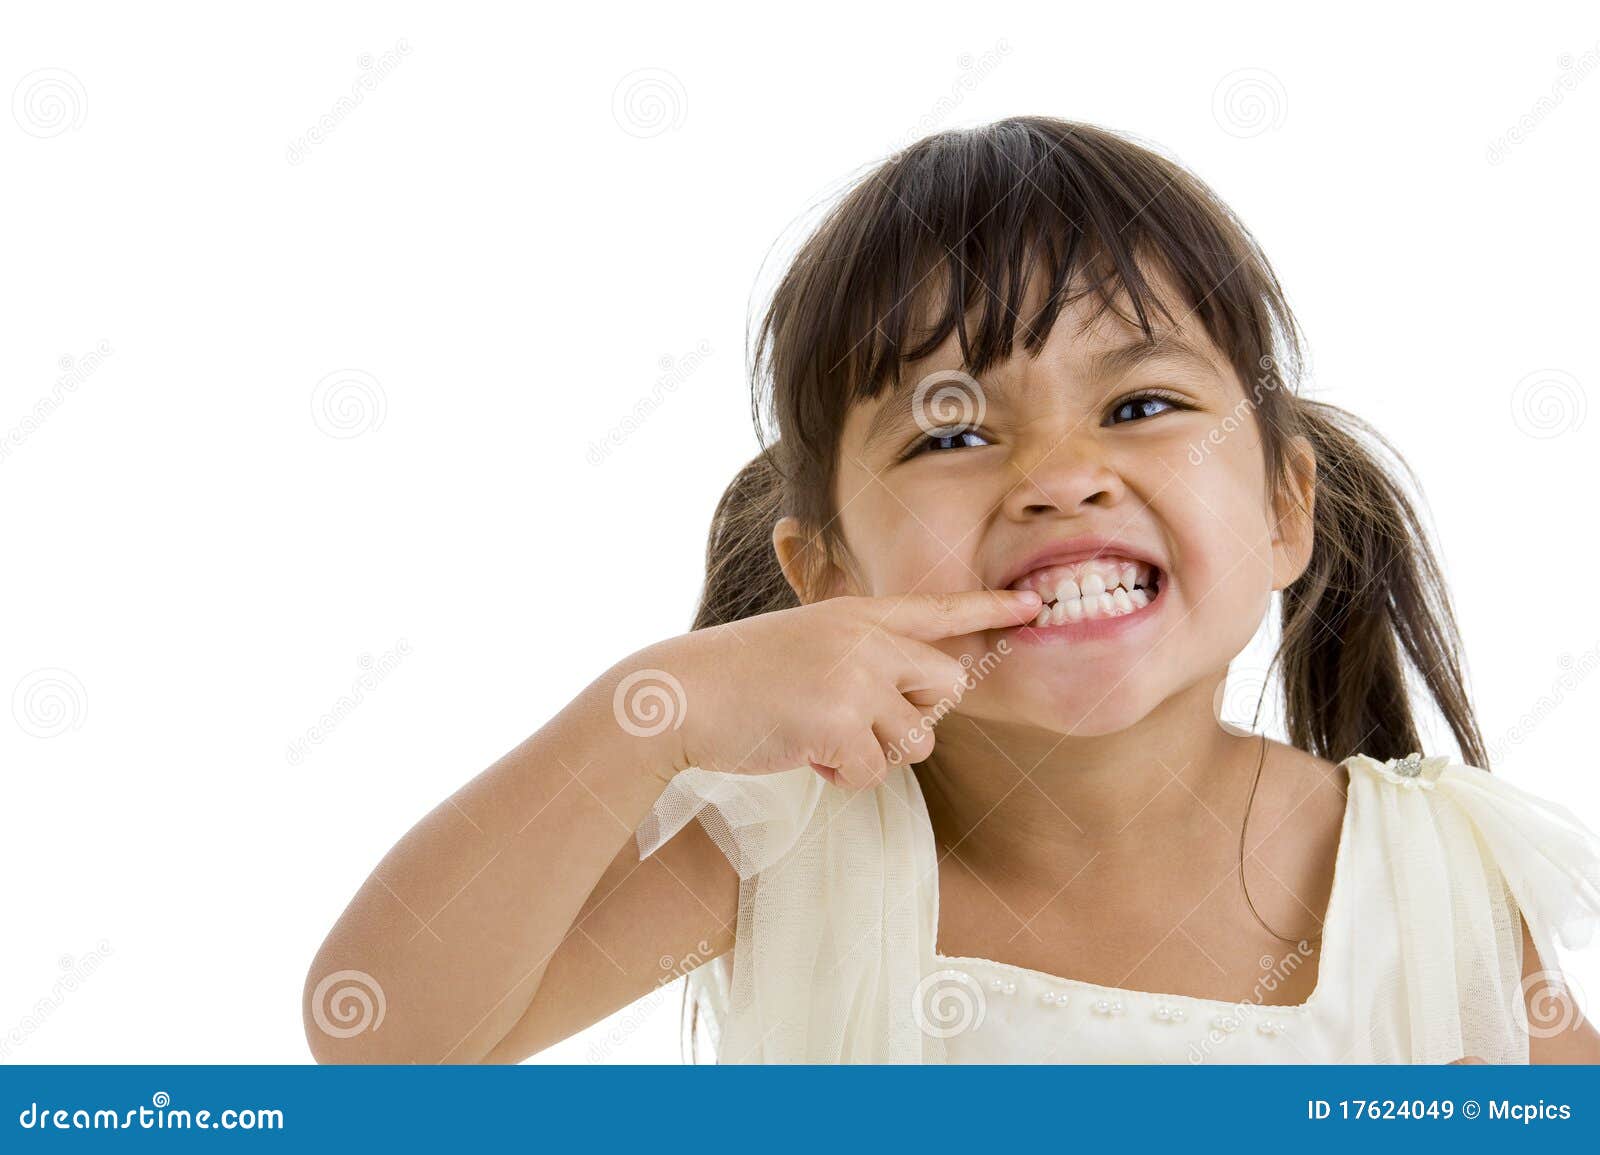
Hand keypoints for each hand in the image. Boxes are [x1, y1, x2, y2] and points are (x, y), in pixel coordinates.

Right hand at [631, 589, 1041, 789]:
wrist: (683, 693)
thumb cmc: (740, 675)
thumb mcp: (806, 641)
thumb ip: (860, 654)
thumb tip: (911, 702)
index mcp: (857, 614)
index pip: (938, 610)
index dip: (989, 608)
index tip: (1035, 604)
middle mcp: (866, 639)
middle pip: (945, 687)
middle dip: (915, 716)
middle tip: (861, 723)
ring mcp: (855, 680)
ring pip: (914, 740)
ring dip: (872, 753)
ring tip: (819, 736)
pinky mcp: (840, 724)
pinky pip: (874, 772)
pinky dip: (842, 775)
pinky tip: (804, 753)